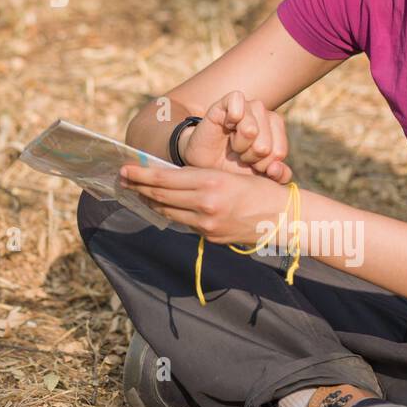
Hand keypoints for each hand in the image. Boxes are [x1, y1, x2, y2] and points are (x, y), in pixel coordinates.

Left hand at [118, 162, 277, 245]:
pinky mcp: (209, 238)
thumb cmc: (260, 188)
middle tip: (122, 179)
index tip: (125, 169)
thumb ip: (199, 179)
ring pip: (168, 212)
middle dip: (138, 187)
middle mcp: (205, 205)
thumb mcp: (229, 174)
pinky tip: (162, 206)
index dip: (141, 174)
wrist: (284, 218)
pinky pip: (183, 223)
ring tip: (138, 192)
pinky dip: (170, 213)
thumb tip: (168, 179)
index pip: (164, 179)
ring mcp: (206, 224)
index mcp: (210, 183)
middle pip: (160, 196)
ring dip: (150, 201)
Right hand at [179, 90, 292, 184]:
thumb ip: (278, 176)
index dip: (263, 166)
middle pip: (266, 144)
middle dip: (249, 158)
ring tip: (232, 145)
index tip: (252, 165)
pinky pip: (237, 100)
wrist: (203, 163)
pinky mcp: (225, 103)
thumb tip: (276, 167)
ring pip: (251, 128)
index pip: (279, 152)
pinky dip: (233, 115)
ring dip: (239, 144)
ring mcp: (246, 107)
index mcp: (276, 130)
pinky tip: (227, 127)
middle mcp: (264, 115)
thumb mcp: (259, 177)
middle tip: (239, 155)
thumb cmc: (232, 167)